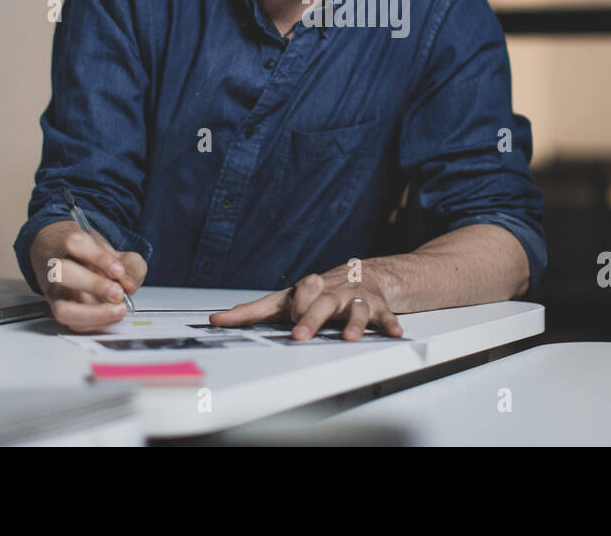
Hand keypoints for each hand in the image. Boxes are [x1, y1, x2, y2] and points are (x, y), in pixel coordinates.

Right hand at [29, 220, 146, 331]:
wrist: (70, 263)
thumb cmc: (92, 258)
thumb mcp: (117, 253)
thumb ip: (130, 265)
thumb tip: (129, 285)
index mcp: (68, 243)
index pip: (76, 244)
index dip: (100, 258)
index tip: (119, 270)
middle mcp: (56, 267)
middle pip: (62, 272)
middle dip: (94, 285)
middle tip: (118, 292)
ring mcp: (55, 292)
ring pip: (63, 308)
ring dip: (94, 313)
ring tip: (118, 310)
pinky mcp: (60, 311)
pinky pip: (73, 324)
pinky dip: (96, 323)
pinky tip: (112, 316)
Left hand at [209, 268, 402, 341]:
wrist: (363, 273)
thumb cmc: (317, 291)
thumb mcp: (285, 299)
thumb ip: (253, 310)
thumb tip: (216, 320)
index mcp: (307, 290)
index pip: (295, 296)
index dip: (291, 307)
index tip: (285, 322)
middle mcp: (331, 292)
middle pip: (322, 304)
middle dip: (312, 318)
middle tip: (300, 334)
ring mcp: (355, 299)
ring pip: (355, 309)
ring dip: (353, 323)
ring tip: (351, 337)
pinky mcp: (377, 306)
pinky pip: (385, 315)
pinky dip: (390, 324)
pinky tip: (395, 333)